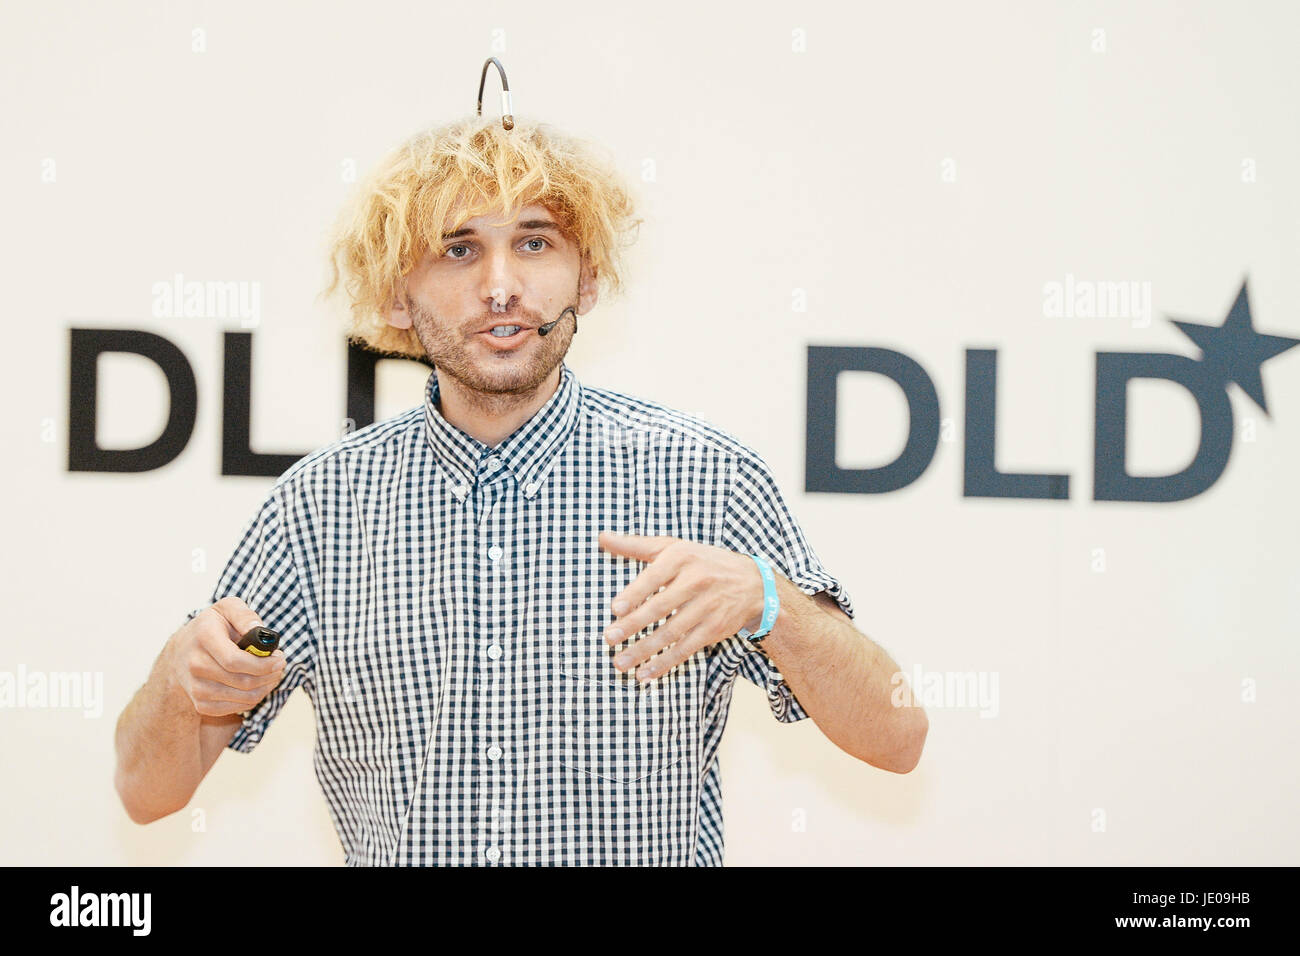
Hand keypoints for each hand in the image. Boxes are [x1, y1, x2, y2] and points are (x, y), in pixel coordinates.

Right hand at [167, 597, 286, 716]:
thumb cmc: (213, 626)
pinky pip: (236, 708)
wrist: (183, 649)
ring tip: (272, 674)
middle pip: (243, 681)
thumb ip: (244, 615)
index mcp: (204, 637)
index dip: (263, 664)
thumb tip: (259, 630)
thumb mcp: (227, 609)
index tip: (279, 658)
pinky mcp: (200, 704)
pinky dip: (254, 699)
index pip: (235, 661)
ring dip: (266, 687)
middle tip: (280, 665)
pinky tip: (258, 685)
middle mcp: (196, 664)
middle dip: (270, 675)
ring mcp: (196, 687)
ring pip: (243, 697)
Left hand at [598, 532, 764, 681]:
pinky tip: (645, 673)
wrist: (753, 583)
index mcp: (682, 558)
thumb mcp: (673, 547)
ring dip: (644, 650)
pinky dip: (665, 663)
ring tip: (620, 662)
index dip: (635, 593)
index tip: (616, 609)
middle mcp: (696, 581)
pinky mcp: (714, 629)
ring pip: (671, 632)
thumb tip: (602, 537)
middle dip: (633, 625)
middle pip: (660, 607)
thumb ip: (636, 545)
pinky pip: (686, 648)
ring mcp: (707, 607)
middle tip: (609, 638)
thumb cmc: (702, 562)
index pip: (654, 576)